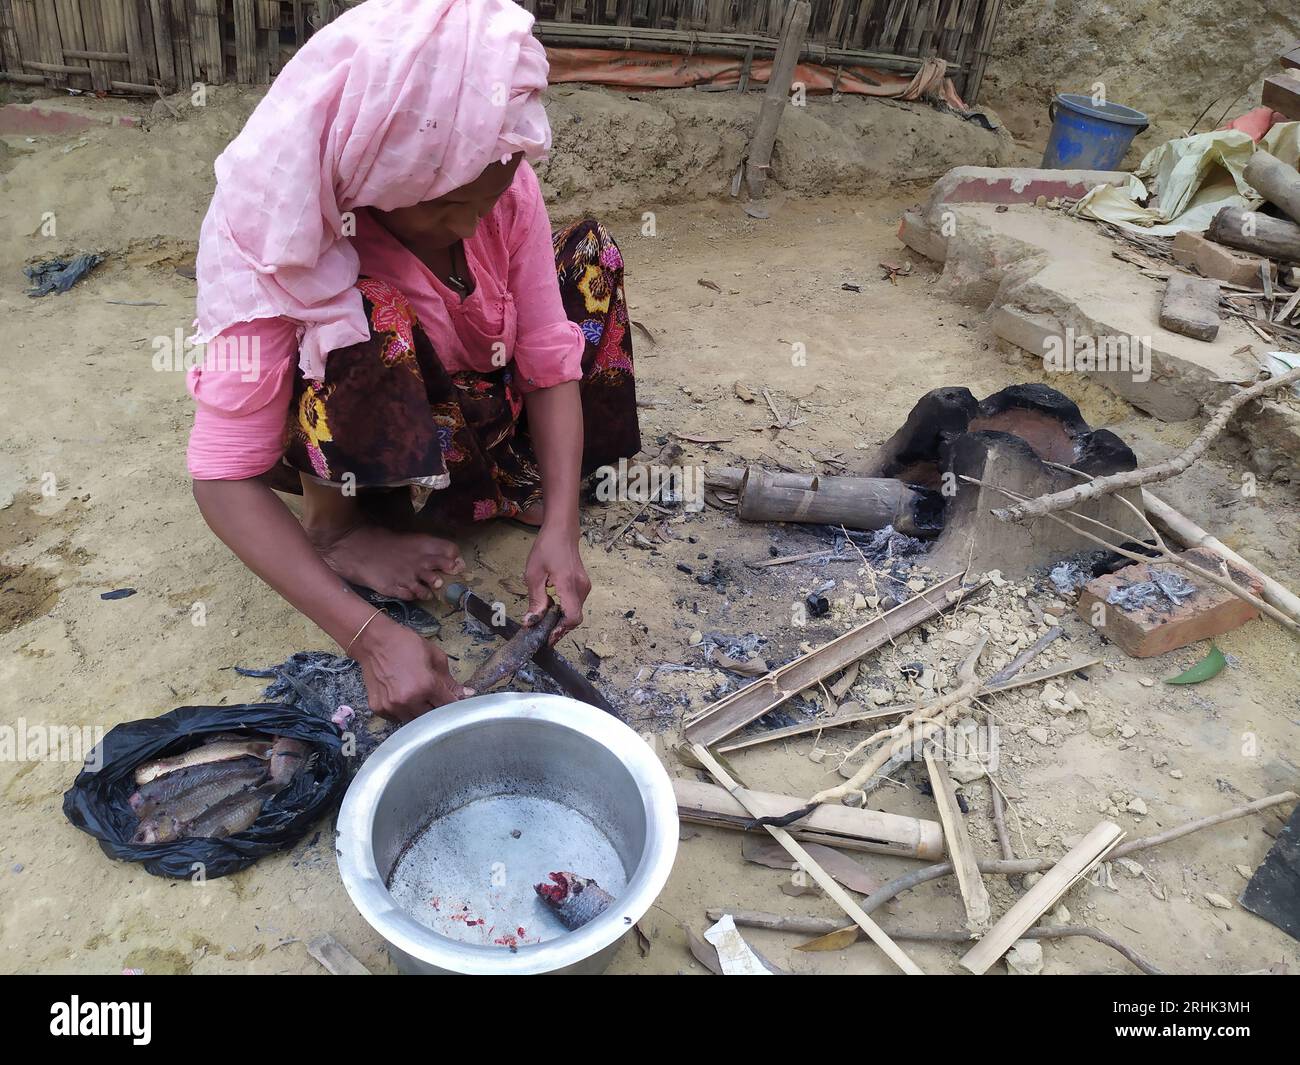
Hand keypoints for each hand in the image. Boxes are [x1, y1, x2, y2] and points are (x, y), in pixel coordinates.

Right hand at [354, 616, 471, 722]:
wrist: (374, 642)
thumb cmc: (405, 645)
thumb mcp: (435, 657)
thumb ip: (450, 680)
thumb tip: (467, 694)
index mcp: (426, 686)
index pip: (448, 705)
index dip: (454, 704)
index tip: (456, 701)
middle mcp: (408, 700)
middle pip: (433, 717)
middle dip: (438, 709)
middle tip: (436, 697)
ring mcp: (392, 707)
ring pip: (415, 722)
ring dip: (421, 713)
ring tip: (419, 697)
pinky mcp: (379, 709)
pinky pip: (397, 719)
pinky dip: (404, 712)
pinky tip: (404, 699)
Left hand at [523, 524, 589, 643]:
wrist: (562, 531)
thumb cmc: (546, 548)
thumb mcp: (533, 574)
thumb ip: (535, 600)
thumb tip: (531, 622)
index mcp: (568, 585)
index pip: (572, 617)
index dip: (560, 631)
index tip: (547, 637)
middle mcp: (581, 588)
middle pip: (574, 618)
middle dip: (559, 628)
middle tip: (542, 633)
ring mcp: (584, 586)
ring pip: (576, 612)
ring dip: (562, 620)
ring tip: (545, 621)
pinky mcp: (583, 584)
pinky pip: (576, 603)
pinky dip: (565, 610)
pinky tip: (552, 607)